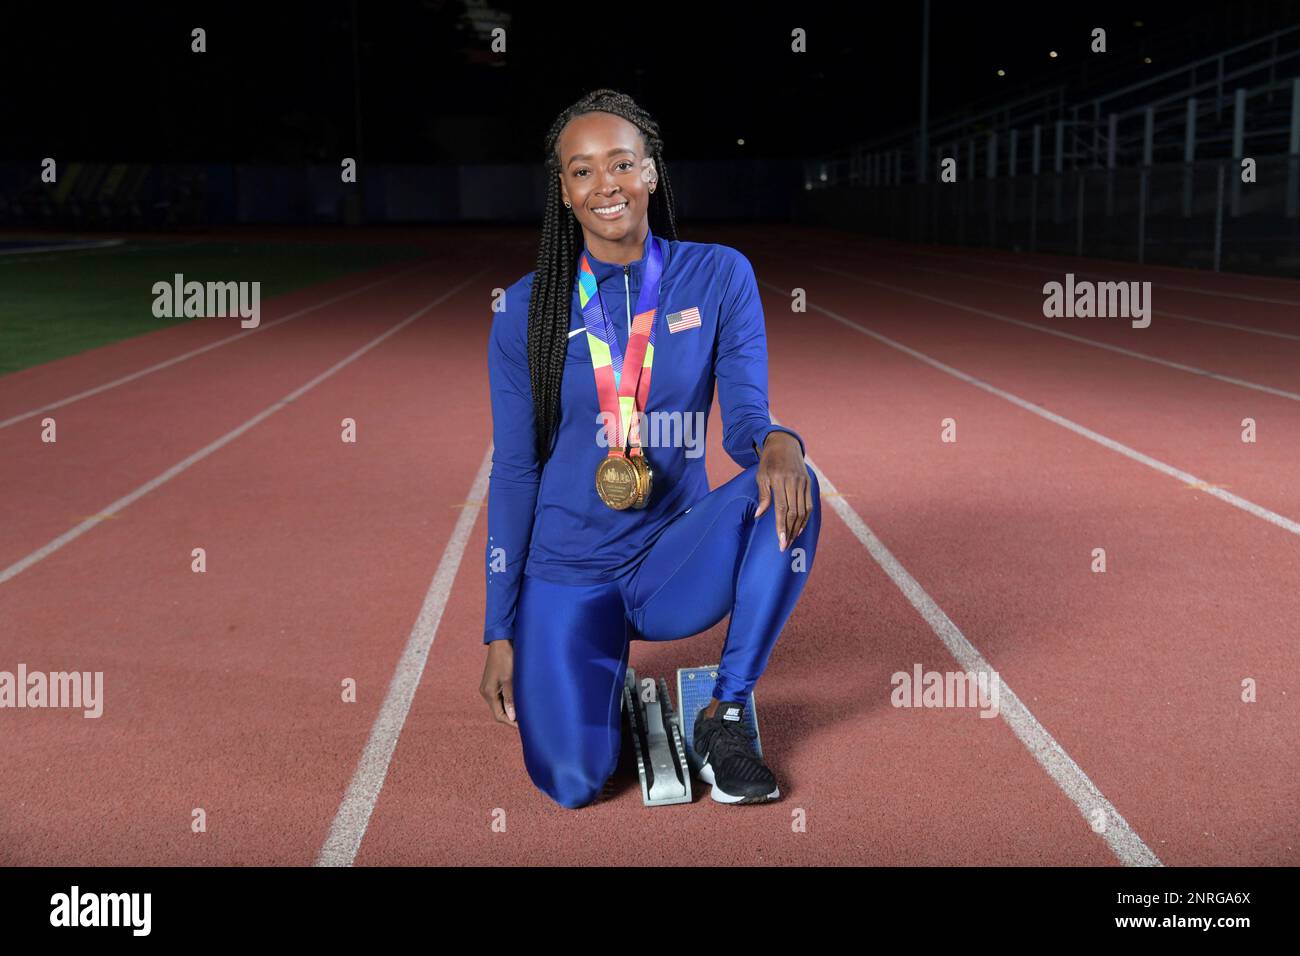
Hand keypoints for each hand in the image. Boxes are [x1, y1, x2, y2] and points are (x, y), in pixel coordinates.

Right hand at [480, 640, 517, 729]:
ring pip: (501, 704)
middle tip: (528, 720)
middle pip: (500, 711)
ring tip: (526, 711)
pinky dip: (510, 700)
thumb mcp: (510, 679)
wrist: (501, 641)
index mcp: (488, 693)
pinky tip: (521, 700)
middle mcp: (486, 692)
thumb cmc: (506, 658)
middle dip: (513, 717)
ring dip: (512, 708)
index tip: (524, 726)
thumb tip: (512, 717)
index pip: (499, 715)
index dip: (512, 723)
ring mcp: (489, 687)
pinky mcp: (494, 682)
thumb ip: (510, 698)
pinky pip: (502, 696)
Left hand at [753, 432, 811, 551]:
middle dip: (789, 531)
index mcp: (779, 480)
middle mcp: (793, 481)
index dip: (781, 526)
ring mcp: (803, 482)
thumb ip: (763, 496)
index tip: (780, 541)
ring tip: (791, 540)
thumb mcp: (761, 476)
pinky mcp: (809, 483)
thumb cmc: (769, 462)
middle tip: (784, 546)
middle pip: (793, 512)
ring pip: (803, 510)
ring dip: (797, 527)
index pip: (782, 508)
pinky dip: (805, 518)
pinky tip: (799, 528)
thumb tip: (759, 516)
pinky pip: (809, 505)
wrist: (784, 444)